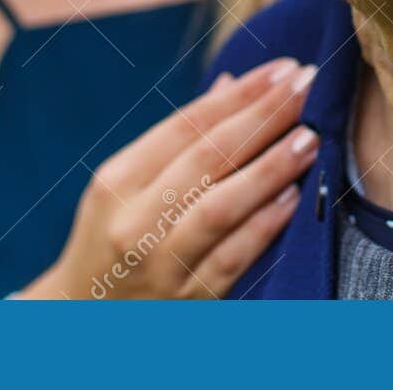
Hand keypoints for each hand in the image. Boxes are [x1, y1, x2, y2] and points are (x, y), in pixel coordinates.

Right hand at [16, 57, 318, 299]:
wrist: (83, 324)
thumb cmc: (114, 240)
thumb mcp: (127, 186)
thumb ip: (180, 139)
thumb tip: (233, 83)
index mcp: (117, 181)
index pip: (187, 125)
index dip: (240, 94)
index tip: (284, 70)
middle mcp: (133, 221)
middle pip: (208, 158)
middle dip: (263, 117)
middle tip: (308, 87)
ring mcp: (159, 265)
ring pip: (220, 208)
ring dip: (270, 169)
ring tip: (309, 138)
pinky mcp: (185, 303)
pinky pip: (232, 260)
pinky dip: (264, 226)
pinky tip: (294, 198)